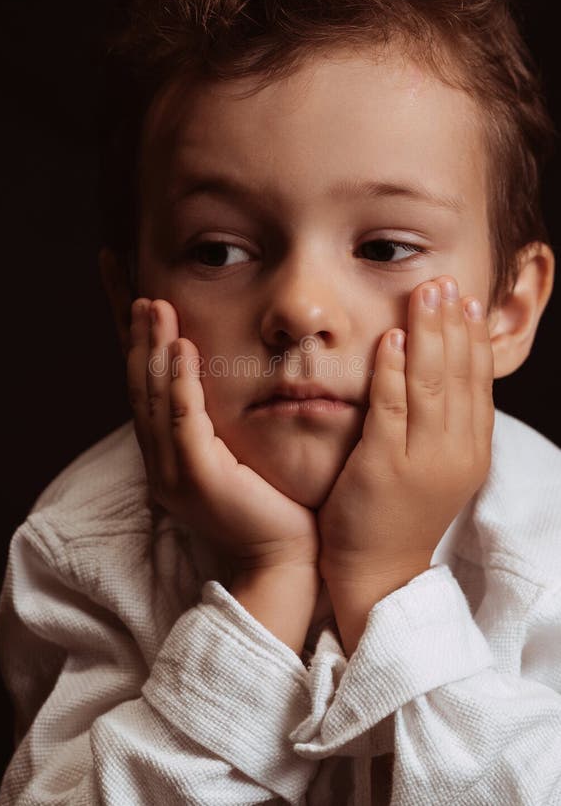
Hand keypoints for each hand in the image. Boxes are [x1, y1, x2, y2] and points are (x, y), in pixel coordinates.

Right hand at [127, 298, 319, 576]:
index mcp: (169, 456)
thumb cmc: (271, 505)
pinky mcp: (197, 477)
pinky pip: (184, 419)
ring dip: (154, 349)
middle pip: (141, 388)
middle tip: (141, 297)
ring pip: (155, 398)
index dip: (137, 348)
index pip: (145, 391)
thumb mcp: (238, 456)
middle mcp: (161, 462)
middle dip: (139, 339)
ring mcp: (174, 471)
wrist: (284, 558)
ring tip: (156, 308)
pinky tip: (180, 348)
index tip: (137, 305)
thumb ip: (221, 423)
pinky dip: (180, 381)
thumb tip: (227, 380)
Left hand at [317, 275, 494, 584]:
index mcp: (471, 452)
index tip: (467, 301)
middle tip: (444, 284)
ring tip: (425, 296)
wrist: (378, 573)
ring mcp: (422, 460)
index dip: (473, 339)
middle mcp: (456, 453)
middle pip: (459, 376)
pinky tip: (390, 337)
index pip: (478, 384)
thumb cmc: (401, 515)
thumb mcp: (437, 468)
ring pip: (431, 384)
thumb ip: (443, 426)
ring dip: (428, 335)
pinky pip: (392, 407)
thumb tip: (442, 375)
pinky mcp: (385, 466)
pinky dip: (392, 368)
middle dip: (452, 324)